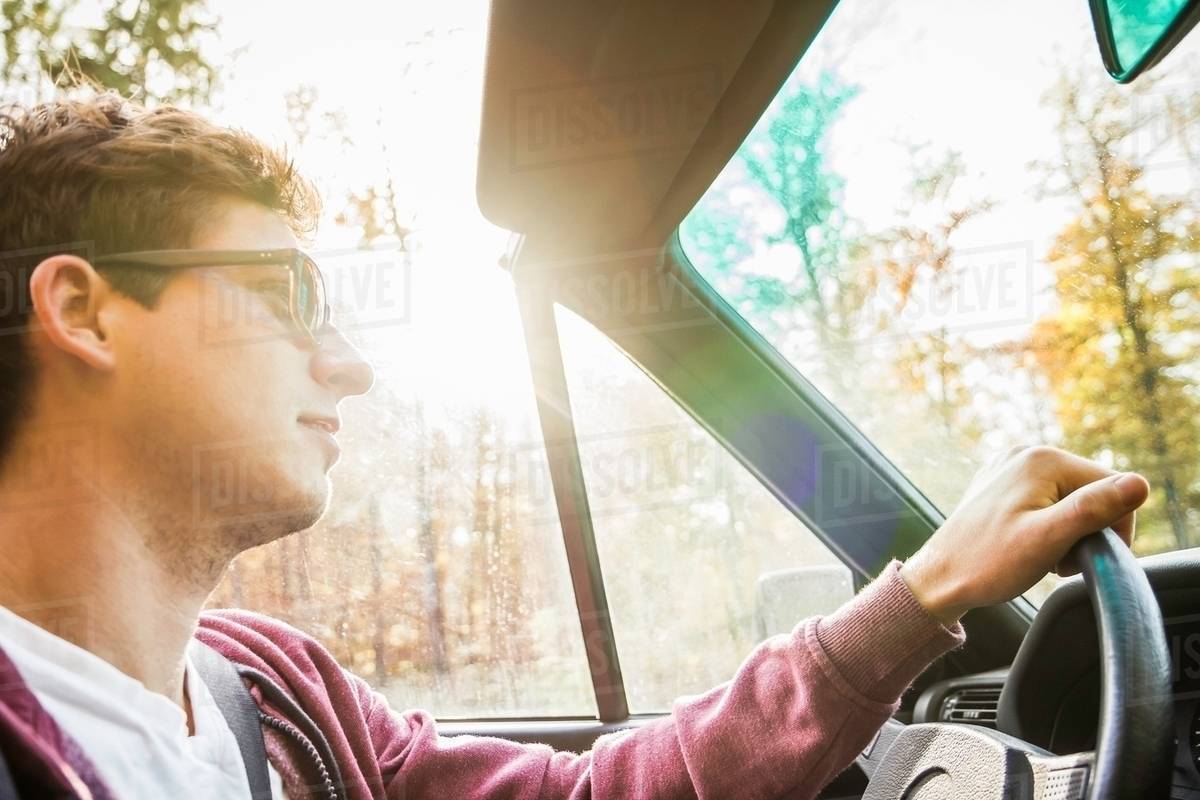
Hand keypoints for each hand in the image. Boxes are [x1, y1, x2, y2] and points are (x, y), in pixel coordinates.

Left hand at [899, 446, 1149, 624]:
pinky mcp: (1001, 485)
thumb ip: (1094, 509)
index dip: (1112, 527)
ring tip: (1040, 554)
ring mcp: (1010, 467)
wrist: (939, 579)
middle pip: (1091, 491)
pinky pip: (1046, 501)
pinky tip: (1027, 544)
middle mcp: (1025, 454)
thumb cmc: (988, 564)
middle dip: (1086, 529)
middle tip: (1056, 559)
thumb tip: (1139, 484)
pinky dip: (1047, 526)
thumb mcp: (1049, 539)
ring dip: (1068, 530)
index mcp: (1042, 459)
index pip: (1113, 486)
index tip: (1082, 556)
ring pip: (1071, 498)